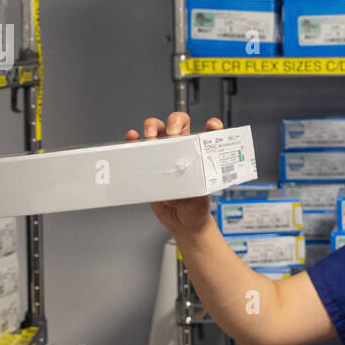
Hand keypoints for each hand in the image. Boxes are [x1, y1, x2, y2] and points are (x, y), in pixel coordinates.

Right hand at [124, 111, 223, 236]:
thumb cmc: (197, 206)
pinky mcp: (148, 164)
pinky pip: (138, 147)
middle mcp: (182, 149)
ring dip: (152, 127)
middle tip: (173, 135)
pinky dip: (133, 139)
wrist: (183, 222)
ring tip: (151, 137)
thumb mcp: (203, 196)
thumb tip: (189, 175)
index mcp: (200, 154)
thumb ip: (198, 184)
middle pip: (178, 123)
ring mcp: (164, 155)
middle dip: (175, 122)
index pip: (208, 132)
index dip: (212, 125)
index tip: (212, 127)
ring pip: (157, 129)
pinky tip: (133, 138)